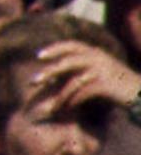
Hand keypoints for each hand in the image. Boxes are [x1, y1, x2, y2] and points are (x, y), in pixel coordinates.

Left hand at [22, 39, 140, 116]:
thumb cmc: (120, 86)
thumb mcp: (101, 72)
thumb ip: (81, 69)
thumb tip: (56, 75)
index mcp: (97, 52)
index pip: (72, 45)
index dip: (55, 49)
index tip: (39, 56)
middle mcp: (99, 57)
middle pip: (68, 61)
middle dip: (50, 71)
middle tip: (34, 81)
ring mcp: (102, 70)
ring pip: (73, 80)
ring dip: (60, 95)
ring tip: (50, 105)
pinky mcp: (106, 85)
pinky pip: (82, 93)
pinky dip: (72, 101)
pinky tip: (66, 109)